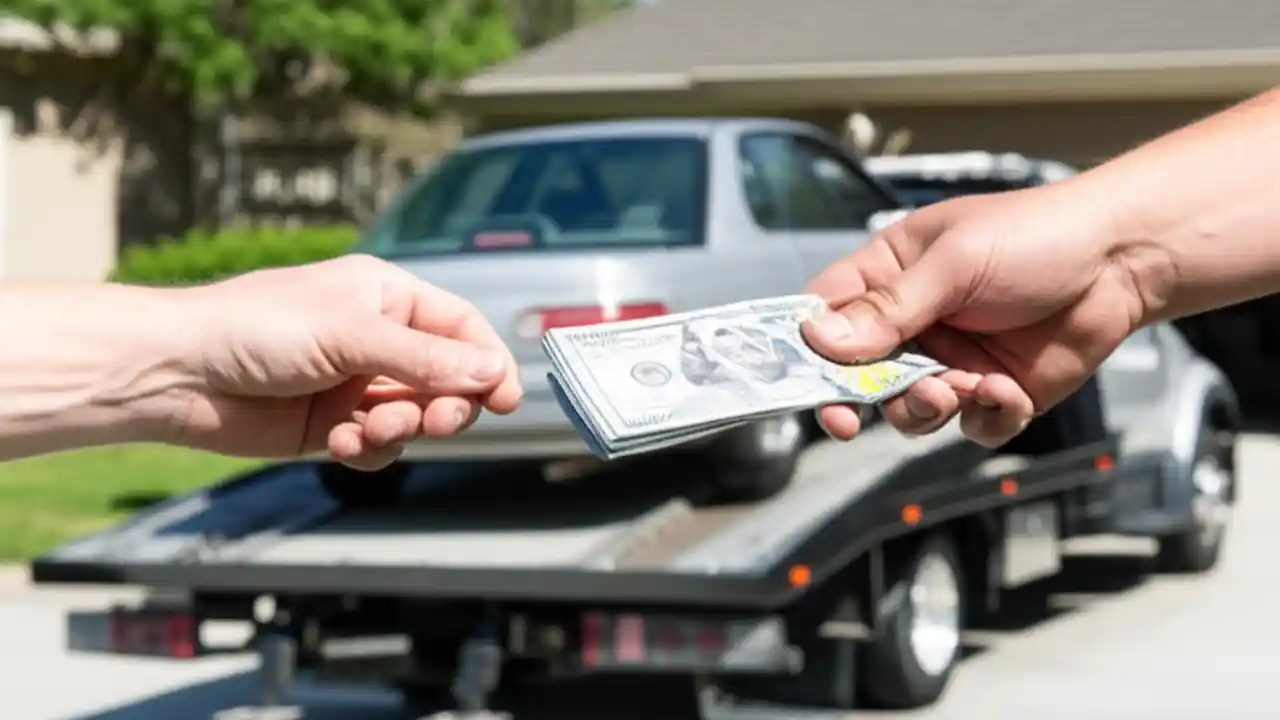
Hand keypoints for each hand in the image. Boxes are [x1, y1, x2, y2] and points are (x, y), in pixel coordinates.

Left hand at [173, 255, 521, 468]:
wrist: (179, 375)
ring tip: (364, 428)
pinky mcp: (334, 426)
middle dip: (445, 405)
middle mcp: (379, 341)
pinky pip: (379, 447)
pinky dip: (367, 450)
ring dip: (401, 428)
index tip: (506, 400)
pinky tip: (337, 443)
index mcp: (388, 299)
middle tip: (434, 421)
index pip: (463, 331)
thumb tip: (494, 371)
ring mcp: (357, 385)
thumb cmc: (257, 328)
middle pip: (449, 381)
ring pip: (416, 419)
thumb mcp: (352, 334)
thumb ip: (426, 358)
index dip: (489, 365)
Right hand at [802, 183, 1154, 446]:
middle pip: (858, 376)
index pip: (826, 315)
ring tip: (957, 386)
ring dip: (924, 407)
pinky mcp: (995, 393)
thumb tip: (823, 341)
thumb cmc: (1038, 236)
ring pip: (908, 410)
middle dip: (860, 397)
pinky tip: (1008, 389)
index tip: (804, 380)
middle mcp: (914, 323)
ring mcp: (952, 360)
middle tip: (854, 417)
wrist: (1123, 261)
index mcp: (890, 275)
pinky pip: (970, 427)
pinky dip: (986, 415)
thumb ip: (889, 307)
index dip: (807, 350)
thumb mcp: (954, 263)